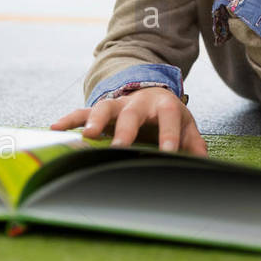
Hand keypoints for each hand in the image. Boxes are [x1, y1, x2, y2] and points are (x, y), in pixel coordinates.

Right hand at [50, 91, 208, 156]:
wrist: (150, 93)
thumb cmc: (169, 118)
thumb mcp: (185, 127)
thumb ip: (194, 145)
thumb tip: (206, 167)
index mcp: (164, 105)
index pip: (169, 116)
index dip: (169, 134)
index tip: (168, 151)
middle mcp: (138, 102)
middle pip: (131, 112)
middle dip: (125, 129)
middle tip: (120, 147)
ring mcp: (117, 105)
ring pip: (104, 108)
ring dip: (94, 121)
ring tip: (87, 136)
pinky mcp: (99, 111)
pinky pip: (82, 113)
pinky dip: (69, 120)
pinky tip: (55, 129)